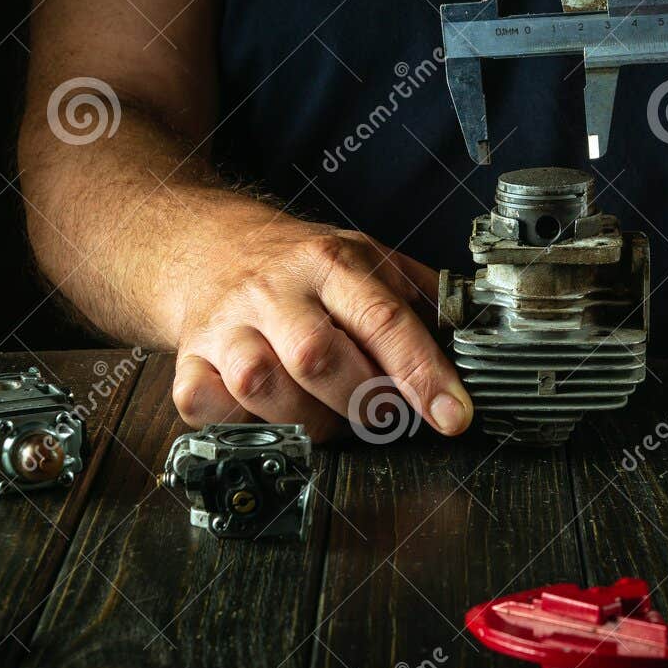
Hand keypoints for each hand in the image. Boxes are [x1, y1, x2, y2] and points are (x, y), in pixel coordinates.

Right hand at [170, 218, 471, 440]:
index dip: (423, 374)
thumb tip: (477, 340)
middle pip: (317, 357)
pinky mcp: (190, 357)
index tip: (453, 415)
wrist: (209, 245)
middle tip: (382, 414)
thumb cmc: (301, 264)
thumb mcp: (368, 258)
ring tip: (328, 414)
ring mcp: (227, 325)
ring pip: (260, 385)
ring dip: (307, 418)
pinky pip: (204, 404)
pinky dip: (238, 423)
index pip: (383, 319)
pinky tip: (268, 413)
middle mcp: (275, 291)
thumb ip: (422, 299)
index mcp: (330, 263)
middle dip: (362, 402)